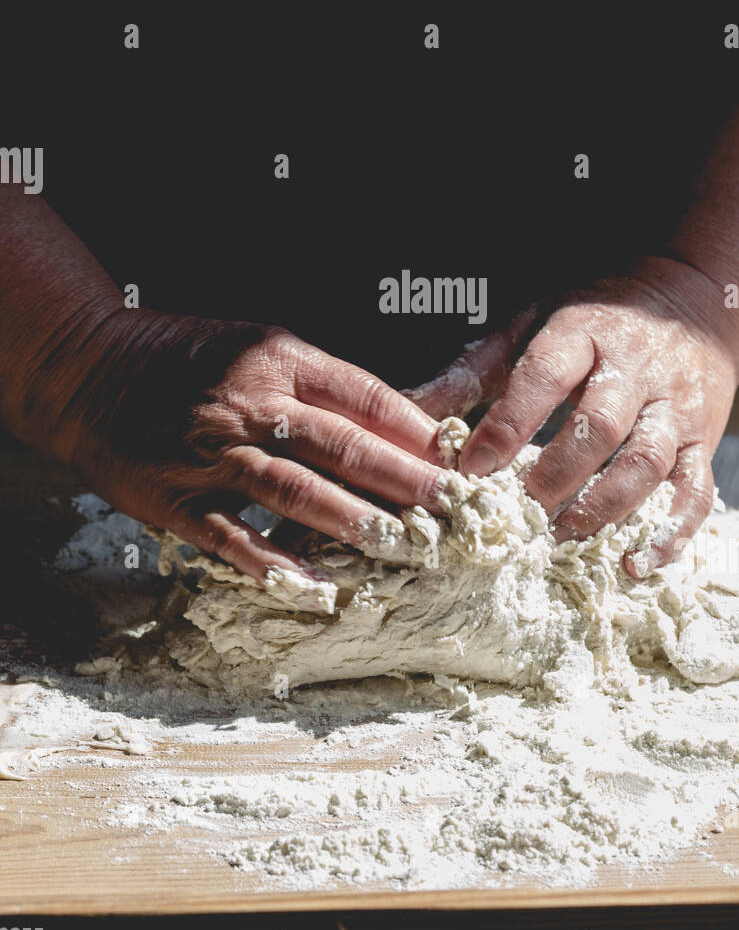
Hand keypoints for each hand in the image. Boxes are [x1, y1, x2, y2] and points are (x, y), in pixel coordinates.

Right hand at [27, 309, 445, 586]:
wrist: (87, 366)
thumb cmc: (183, 355)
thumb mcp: (256, 345)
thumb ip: (317, 384)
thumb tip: (395, 427)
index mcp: (278, 358)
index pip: (365, 395)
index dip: (416, 431)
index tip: (459, 460)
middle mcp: (251, 403)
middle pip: (343, 444)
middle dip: (405, 480)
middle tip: (454, 509)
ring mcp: (211, 452)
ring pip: (293, 489)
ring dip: (350, 519)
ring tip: (400, 545)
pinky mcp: (175, 496)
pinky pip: (229, 535)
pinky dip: (269, 561)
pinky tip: (310, 584)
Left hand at [408, 258, 738, 574]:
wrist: (696, 298)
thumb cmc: (597, 315)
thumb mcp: (532, 321)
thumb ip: (473, 369)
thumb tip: (408, 409)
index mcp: (583, 334)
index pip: (544, 378)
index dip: (508, 426)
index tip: (472, 470)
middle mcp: (634, 369)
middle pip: (599, 428)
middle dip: (553, 477)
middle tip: (513, 518)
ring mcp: (675, 407)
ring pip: (646, 463)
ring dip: (603, 508)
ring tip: (559, 541)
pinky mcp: (704, 439)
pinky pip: (695, 491)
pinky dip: (670, 532)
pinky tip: (634, 563)